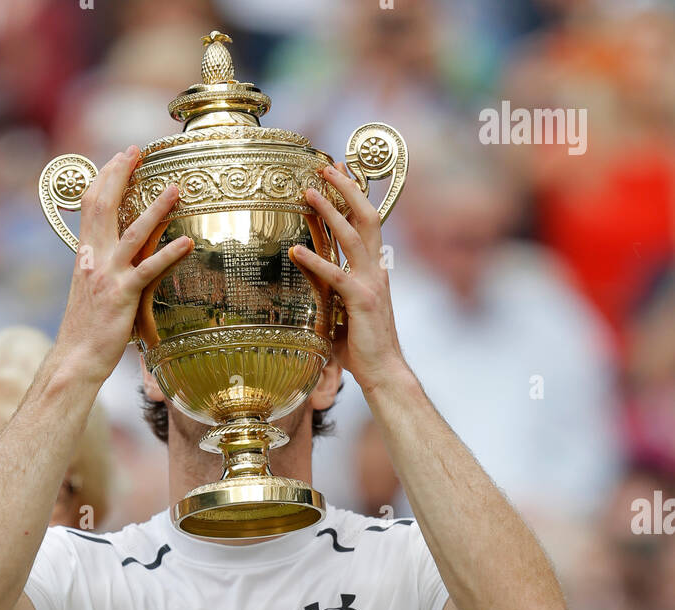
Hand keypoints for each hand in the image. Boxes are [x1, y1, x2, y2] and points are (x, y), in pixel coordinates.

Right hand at [55, 145, 193, 381]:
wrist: (75, 357)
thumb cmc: (85, 328)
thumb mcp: (88, 289)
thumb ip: (98, 267)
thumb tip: (108, 254)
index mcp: (84, 254)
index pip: (89, 205)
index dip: (103, 177)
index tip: (119, 157)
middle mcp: (94, 258)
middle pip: (104, 205)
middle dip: (121, 174)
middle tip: (137, 151)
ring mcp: (108, 275)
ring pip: (132, 232)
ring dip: (155, 208)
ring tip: (175, 189)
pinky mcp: (124, 295)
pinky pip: (149, 270)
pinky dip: (169, 255)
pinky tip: (187, 243)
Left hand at [290, 163, 411, 396]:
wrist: (384, 373)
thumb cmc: (363, 349)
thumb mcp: (344, 315)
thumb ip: (332, 296)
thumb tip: (312, 290)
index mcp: (374, 270)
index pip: (366, 224)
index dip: (355, 196)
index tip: (340, 172)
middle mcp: (376, 271)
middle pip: (366, 217)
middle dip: (347, 189)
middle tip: (326, 166)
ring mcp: (371, 283)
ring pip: (353, 236)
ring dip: (330, 211)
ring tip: (308, 192)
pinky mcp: (361, 301)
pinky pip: (335, 275)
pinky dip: (315, 261)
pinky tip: (295, 251)